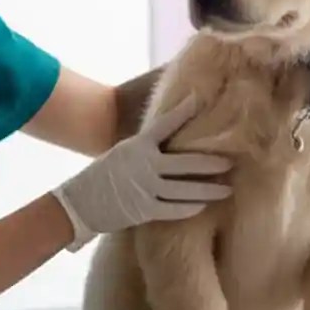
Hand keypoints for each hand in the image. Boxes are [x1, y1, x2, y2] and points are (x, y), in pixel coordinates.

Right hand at [50, 94, 230, 249]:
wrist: (78, 203)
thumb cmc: (102, 176)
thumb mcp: (122, 153)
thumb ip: (145, 147)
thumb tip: (170, 139)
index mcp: (138, 145)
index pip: (165, 125)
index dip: (183, 112)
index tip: (200, 100)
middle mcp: (144, 164)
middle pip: (186, 163)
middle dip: (211, 163)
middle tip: (231, 162)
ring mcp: (145, 188)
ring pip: (185, 189)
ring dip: (208, 189)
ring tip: (227, 189)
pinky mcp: (144, 210)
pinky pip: (173, 210)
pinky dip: (190, 208)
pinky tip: (204, 206)